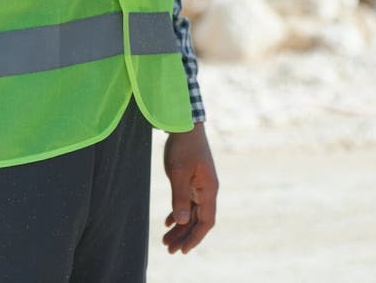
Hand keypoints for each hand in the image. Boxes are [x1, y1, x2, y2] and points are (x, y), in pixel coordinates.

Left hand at [162, 122, 217, 254]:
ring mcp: (201, 185)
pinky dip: (179, 214)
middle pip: (199, 220)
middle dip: (185, 236)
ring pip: (192, 213)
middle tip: (169, 250)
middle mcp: (208, 190)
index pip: (206, 221)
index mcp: (209, 189)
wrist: (185, 124)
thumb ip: (180, 198)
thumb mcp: (178, 173)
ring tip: (166, 241)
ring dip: (181, 227)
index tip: (183, 250)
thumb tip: (182, 221)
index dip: (195, 237)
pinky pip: (188, 203)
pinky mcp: (193, 180)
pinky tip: (168, 222)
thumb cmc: (183, 147)